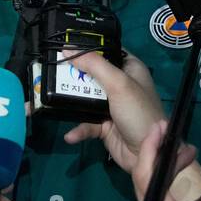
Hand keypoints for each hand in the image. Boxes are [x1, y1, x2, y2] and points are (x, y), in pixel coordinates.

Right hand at [62, 49, 164, 171]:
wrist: (147, 153)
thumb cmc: (138, 112)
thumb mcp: (119, 84)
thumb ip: (94, 65)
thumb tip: (67, 50)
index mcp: (129, 69)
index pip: (107, 51)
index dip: (88, 48)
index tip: (65, 47)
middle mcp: (120, 85)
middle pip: (92, 74)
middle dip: (74, 75)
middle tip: (52, 73)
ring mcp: (111, 106)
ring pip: (85, 98)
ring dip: (71, 101)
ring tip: (52, 99)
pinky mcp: (104, 126)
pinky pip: (86, 123)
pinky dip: (78, 129)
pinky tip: (70, 136)